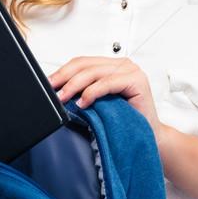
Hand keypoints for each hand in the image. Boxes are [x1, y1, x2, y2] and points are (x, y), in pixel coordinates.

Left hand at [48, 56, 164, 145]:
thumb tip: (59, 90)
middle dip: (65, 77)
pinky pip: (108, 83)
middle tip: (53, 91)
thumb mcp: (99, 102)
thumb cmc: (125, 120)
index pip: (82, 62)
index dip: (63, 71)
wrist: (148, 136)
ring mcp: (131, 70)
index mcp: (112, 66)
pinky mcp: (137, 80)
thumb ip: (84, 91)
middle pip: (85, 65)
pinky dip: (92, 92)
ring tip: (64, 98)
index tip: (49, 83)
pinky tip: (83, 102)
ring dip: (75, 85)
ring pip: (94, 72)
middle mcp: (122, 64)